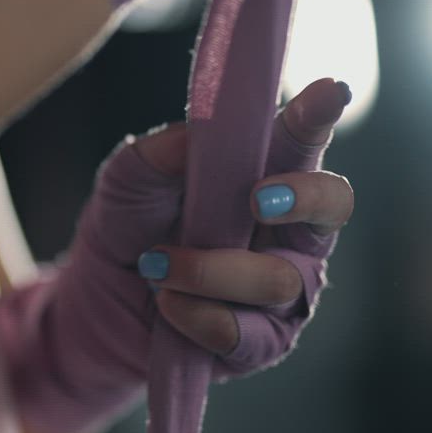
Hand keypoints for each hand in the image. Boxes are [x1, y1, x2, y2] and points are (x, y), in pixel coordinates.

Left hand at [0, 79, 352, 432]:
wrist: (97, 298)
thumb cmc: (129, 225)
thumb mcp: (129, 178)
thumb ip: (160, 151)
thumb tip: (197, 137)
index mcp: (266, 176)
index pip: (303, 142)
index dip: (321, 115)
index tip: (330, 90)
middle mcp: (289, 231)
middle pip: (333, 206)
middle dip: (302, 197)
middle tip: (256, 199)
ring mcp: (283, 290)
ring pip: (278, 279)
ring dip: (209, 270)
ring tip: (157, 264)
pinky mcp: (262, 342)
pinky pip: (248, 333)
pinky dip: (200, 316)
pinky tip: (167, 305)